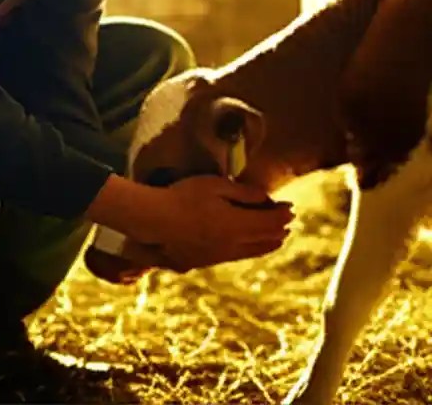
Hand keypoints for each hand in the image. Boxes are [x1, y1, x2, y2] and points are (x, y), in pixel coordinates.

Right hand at [147, 175, 293, 272]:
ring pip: (254, 251)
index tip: (290, 207)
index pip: (271, 221)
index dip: (283, 214)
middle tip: (287, 223)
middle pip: (266, 239)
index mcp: (239, 225)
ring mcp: (221, 254)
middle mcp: (235, 244)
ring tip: (277, 239)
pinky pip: (237, 256)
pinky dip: (251, 250)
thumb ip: (243, 192)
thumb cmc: (184, 196)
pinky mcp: (208, 260)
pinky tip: (249, 246)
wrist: (155, 221)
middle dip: (280, 230)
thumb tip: (265, 198)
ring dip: (268, 243)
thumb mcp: (216, 186)